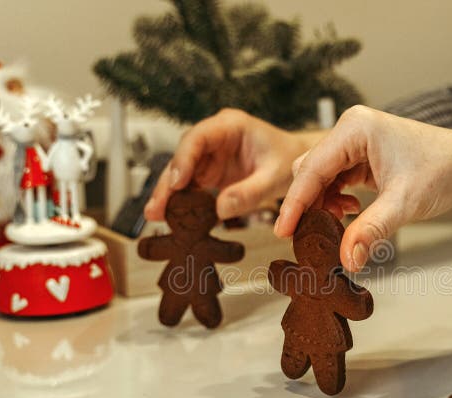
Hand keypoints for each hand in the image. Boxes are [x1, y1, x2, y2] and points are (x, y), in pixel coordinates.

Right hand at [144, 108, 323, 220]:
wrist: (295, 164)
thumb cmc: (287, 161)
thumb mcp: (275, 177)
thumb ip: (250, 192)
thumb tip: (220, 209)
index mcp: (231, 126)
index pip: (198, 137)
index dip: (184, 159)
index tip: (177, 183)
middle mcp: (214, 137)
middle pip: (183, 156)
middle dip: (168, 182)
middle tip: (156, 208)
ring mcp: (209, 155)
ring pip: (181, 172)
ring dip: (168, 194)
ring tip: (156, 216)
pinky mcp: (209, 172)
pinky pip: (190, 185)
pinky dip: (180, 201)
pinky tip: (170, 217)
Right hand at [274, 105, 451, 271]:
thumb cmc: (442, 170)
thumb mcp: (404, 204)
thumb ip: (371, 230)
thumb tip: (347, 260)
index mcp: (355, 130)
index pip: (312, 169)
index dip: (295, 203)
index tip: (283, 232)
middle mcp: (350, 130)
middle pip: (310, 171)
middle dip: (307, 205)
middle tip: (306, 239)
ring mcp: (354, 141)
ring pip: (319, 177)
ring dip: (321, 204)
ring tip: (332, 229)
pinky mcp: (360, 154)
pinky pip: (334, 179)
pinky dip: (334, 200)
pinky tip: (348, 214)